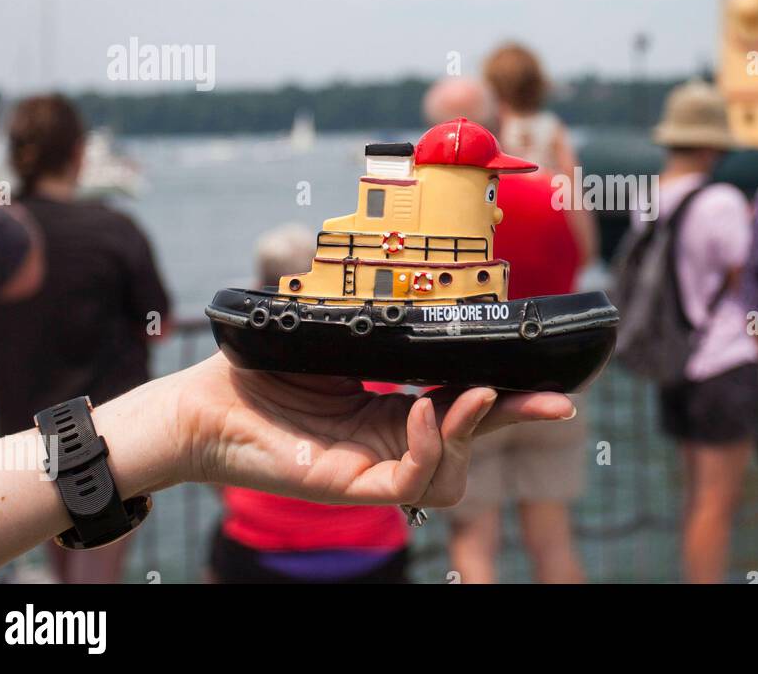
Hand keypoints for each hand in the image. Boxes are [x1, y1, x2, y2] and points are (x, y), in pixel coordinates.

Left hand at [112, 353, 575, 508]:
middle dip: (519, 418)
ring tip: (468, 393)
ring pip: (454, 469)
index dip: (506, 392)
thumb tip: (418, 271)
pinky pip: (415, 480)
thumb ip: (378, 316)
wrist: (199, 402)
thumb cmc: (259, 367)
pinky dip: (431, 444)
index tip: (544, 374)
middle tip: (558, 400)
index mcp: (394, 406)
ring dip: (472, 430)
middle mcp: (393, 440)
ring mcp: (376, 467)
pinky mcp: (355, 486)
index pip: (464, 402)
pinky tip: (423, 409)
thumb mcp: (333, 332)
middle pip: (474, 438)